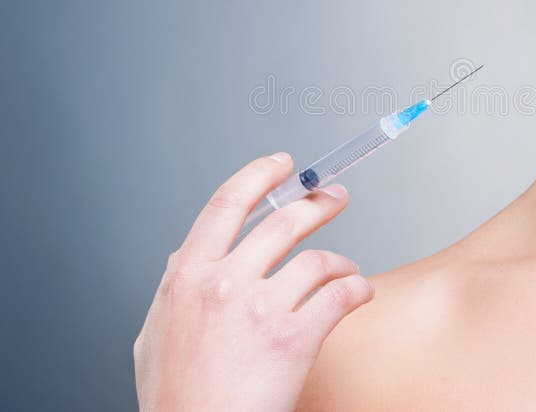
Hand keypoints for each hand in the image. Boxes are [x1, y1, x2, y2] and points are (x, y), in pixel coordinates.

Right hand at [133, 152, 374, 411]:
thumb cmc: (178, 396)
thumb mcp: (156, 333)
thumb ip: (174, 287)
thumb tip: (183, 254)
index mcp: (187, 275)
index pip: (227, 204)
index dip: (259, 176)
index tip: (282, 165)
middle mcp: (223, 283)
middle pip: (283, 222)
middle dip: (317, 202)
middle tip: (334, 196)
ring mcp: (260, 309)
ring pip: (317, 259)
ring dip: (339, 259)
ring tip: (345, 266)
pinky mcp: (294, 338)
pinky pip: (340, 295)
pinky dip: (357, 289)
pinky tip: (360, 292)